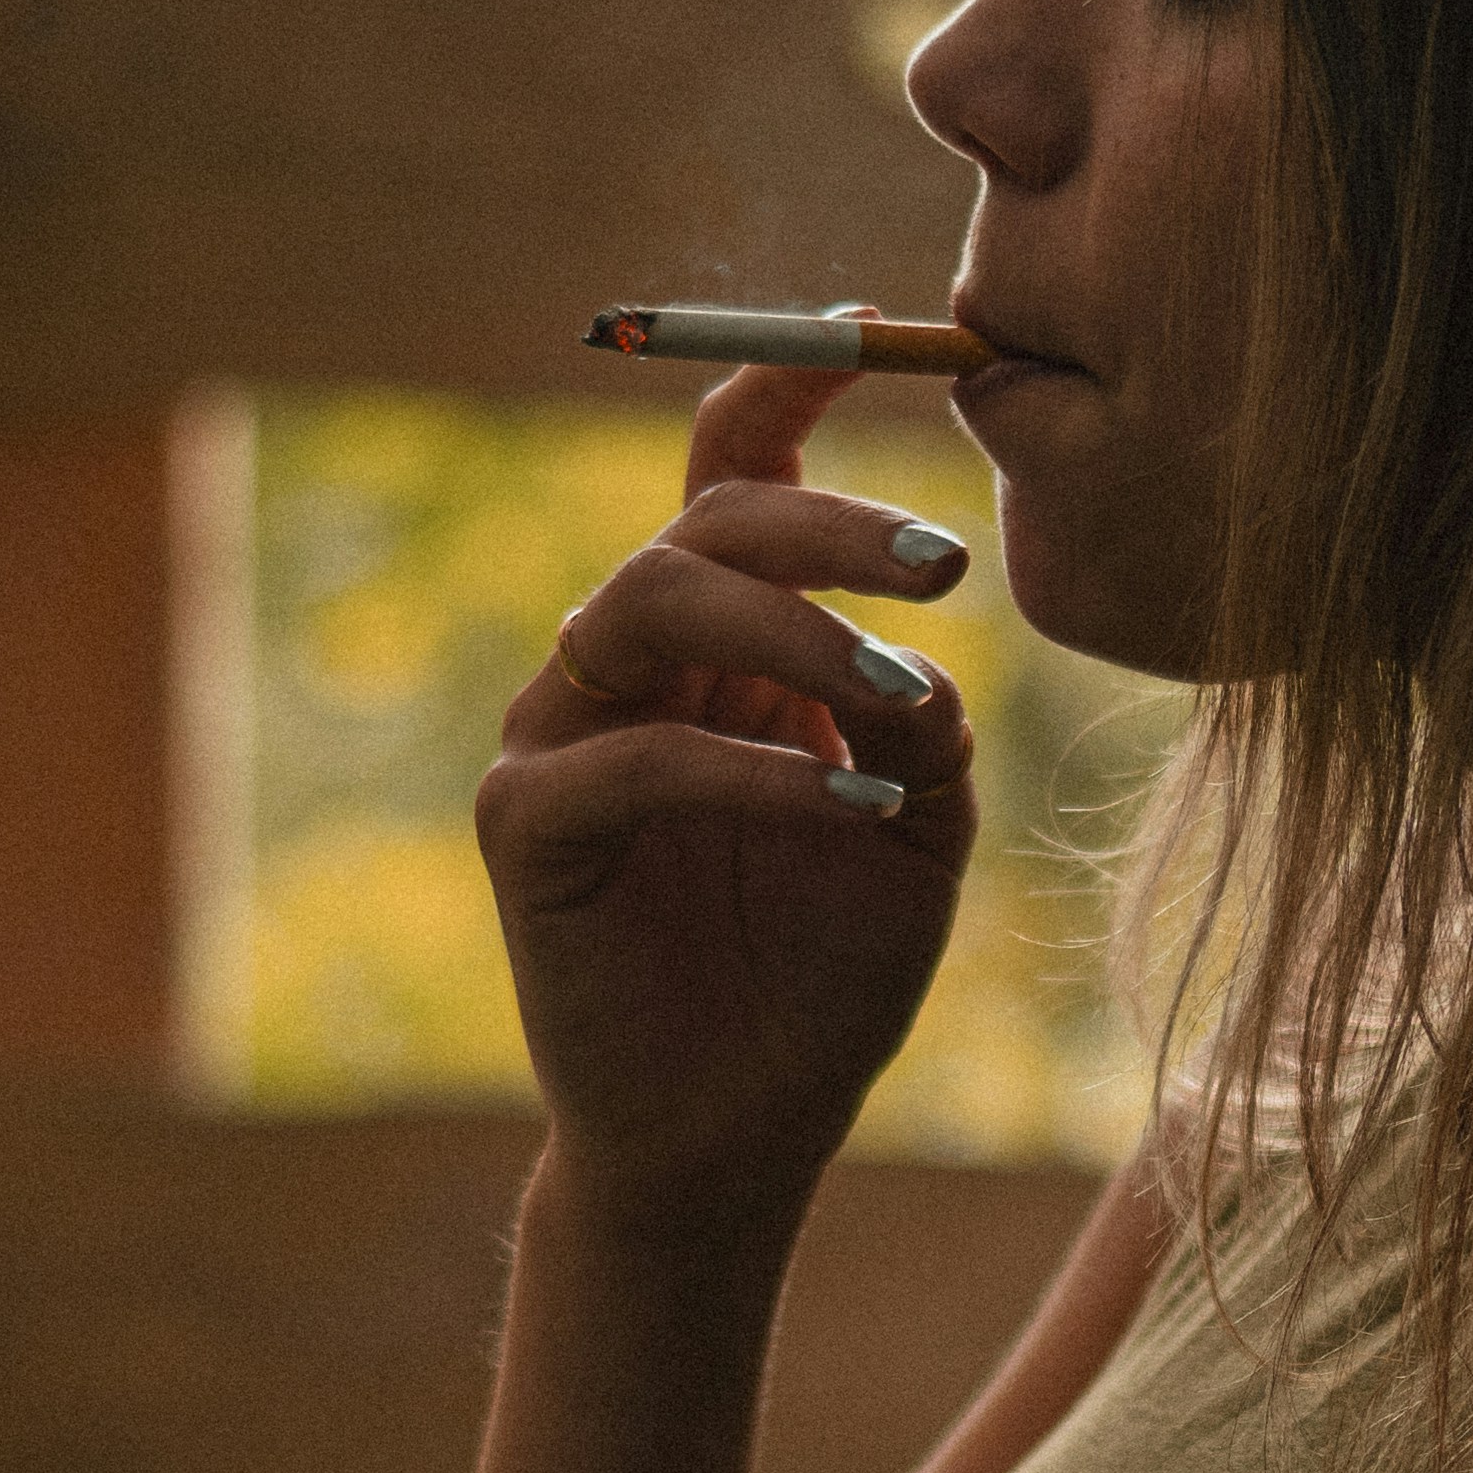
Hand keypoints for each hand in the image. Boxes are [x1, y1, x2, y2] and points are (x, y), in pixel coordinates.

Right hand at [476, 362, 977, 1219]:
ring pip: (644, 606)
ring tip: (898, 695)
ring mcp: (560, 738)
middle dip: (825, 524)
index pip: (731, 482)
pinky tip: (842, 803)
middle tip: (945, 561)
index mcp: (718, 646)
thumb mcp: (915, 835)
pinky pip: (627, 759)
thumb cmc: (821, 976)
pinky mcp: (527, 829)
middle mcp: (626, 668)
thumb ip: (921, 728)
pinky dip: (745, 769)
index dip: (781, 392)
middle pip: (700, 528)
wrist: (739, 1138)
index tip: (872, 334)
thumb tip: (928, 660)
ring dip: (787, 633)